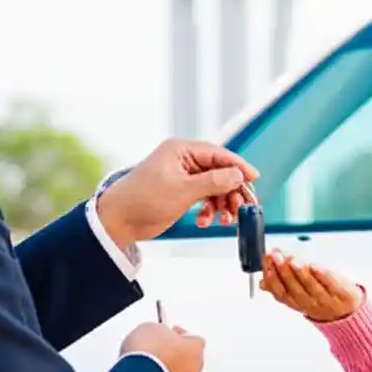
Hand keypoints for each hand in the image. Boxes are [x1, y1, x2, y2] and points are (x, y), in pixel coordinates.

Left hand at [97, 138, 259, 244]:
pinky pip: (204, 197)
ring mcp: (182, 177)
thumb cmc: (142, 199)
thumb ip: (213, 181)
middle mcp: (183, 160)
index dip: (238, 166)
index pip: (218, 154)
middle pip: (220, 171)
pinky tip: (205, 221)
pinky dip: (209, 209)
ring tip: (224, 220)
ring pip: (214, 186)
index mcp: (181, 150)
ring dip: (222, 203)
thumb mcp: (183, 190)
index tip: (253, 178)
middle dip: (231, 190)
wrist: (118, 221)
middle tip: (240, 207)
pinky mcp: (180, 192)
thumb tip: (238, 175)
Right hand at [121, 322, 205, 371]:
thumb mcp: (150, 329)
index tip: (169, 334)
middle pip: (188, 359)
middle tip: (159, 350)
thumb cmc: (150, 353)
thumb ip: (159, 331)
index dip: (178, 336)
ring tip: (149, 367)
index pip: (192, 339)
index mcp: (195, 347)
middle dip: (175, 355)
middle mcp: (195, 369)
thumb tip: (153, 336)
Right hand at [260, 250, 362, 322]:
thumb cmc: (322, 299)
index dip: (272, 280)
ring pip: (311, 288)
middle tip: (276, 257)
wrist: (351, 314)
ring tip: (292, 260)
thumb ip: (282, 287)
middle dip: (283, 272)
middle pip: (294, 290)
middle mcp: (311, 305)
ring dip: (300, 274)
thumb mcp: (300, 295)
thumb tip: (262, 283)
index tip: (267, 264)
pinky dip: (322, 276)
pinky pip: (332, 285)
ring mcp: (328, 301)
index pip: (281, 294)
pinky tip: (315, 266)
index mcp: (298, 304)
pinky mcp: (344, 294)